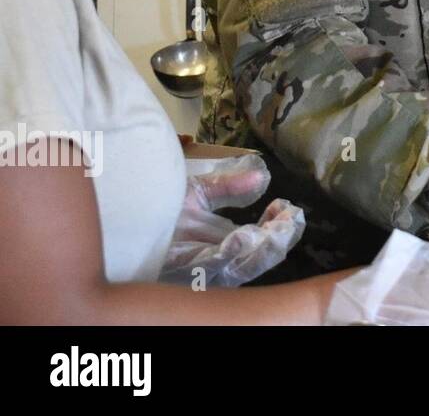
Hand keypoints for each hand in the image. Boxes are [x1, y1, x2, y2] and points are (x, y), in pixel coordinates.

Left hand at [161, 154, 304, 287]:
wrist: (119, 207)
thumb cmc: (153, 203)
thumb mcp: (197, 191)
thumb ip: (229, 186)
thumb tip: (262, 177)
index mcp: (222, 243)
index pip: (261, 242)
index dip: (279, 226)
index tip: (285, 206)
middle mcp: (216, 259)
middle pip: (260, 259)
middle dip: (281, 238)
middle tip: (290, 218)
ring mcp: (201, 269)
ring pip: (244, 268)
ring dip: (265, 248)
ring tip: (277, 227)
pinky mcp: (182, 272)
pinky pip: (215, 268)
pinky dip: (233, 254)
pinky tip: (243, 237)